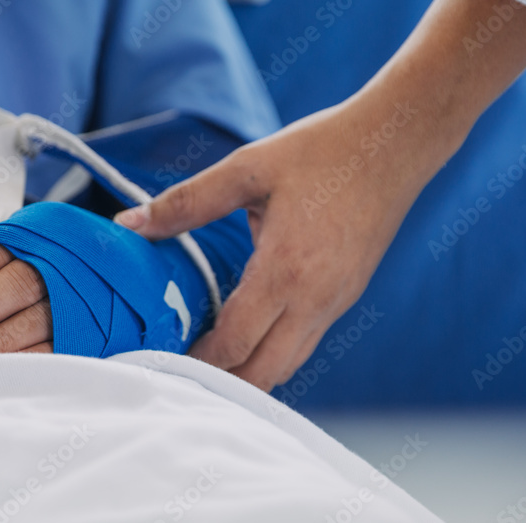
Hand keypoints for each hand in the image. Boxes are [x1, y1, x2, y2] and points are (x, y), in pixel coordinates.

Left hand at [114, 0, 525, 391]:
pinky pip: (306, 342)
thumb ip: (187, 202)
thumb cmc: (322, 151)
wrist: (394, 144)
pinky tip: (251, 332)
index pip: (233, 342)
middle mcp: (315, 299)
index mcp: (286, 270)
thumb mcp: (248, 168)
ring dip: (249, 371)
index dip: (194, 359)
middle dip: (220, 381)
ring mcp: (337, 301)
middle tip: (179, 369)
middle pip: (263, 373)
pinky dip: (274, 352)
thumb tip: (130, 224)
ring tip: (209, 358)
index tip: (160, 358)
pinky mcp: (348, 294)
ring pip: (289, 364)